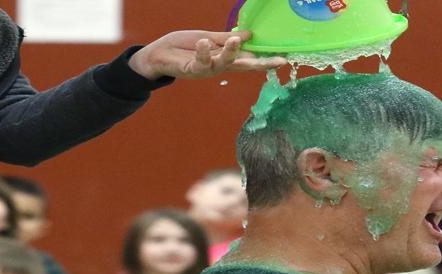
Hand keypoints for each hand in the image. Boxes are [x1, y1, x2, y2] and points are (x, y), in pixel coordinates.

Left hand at [127, 31, 286, 80]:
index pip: (249, 59)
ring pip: (223, 63)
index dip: (266, 60)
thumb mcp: (208, 38)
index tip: (284, 59)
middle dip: (260, 64)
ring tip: (235, 40)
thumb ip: (227, 38)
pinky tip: (204, 42)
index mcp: (225, 58)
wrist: (157, 55)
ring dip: (230, 52)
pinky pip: (200, 62)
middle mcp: (219, 67)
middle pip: (243, 66)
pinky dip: (203, 51)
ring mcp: (206, 70)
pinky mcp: (192, 70)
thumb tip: (250, 35)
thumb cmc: (182, 46)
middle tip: (276, 60)